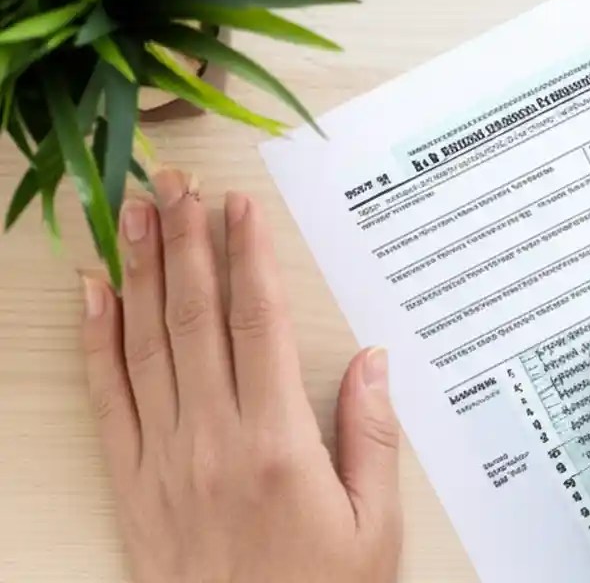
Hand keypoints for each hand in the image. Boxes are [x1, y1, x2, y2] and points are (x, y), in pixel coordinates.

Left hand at [78, 170, 401, 582]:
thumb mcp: (373, 528)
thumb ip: (370, 437)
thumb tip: (373, 360)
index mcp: (278, 444)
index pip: (257, 325)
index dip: (248, 258)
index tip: (240, 207)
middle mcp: (212, 440)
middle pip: (195, 318)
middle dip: (187, 242)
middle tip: (178, 182)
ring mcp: (163, 459)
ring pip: (145, 343)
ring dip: (141, 271)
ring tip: (138, 212)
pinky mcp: (131, 483)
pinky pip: (108, 398)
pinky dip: (97, 339)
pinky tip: (95, 294)